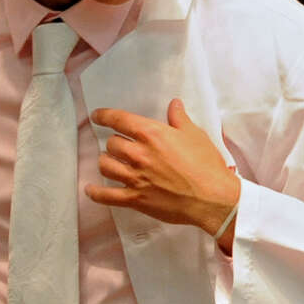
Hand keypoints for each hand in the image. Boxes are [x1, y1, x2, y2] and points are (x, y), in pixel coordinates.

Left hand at [87, 99, 239, 246]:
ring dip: (107, 163)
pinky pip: (107, 196)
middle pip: (111, 144)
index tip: (97, 116)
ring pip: (105, 166)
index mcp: (151, 134)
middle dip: (115, 144)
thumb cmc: (206, 166)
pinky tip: (91, 190)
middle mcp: (139, 154)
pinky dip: (96, 193)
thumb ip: (180, 119)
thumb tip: (174, 105)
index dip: (104, 116)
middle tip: (120, 147)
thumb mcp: (195, 135)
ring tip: (112, 163)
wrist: (212, 198)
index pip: (118, 119)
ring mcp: (135, 177)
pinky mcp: (136, 198)